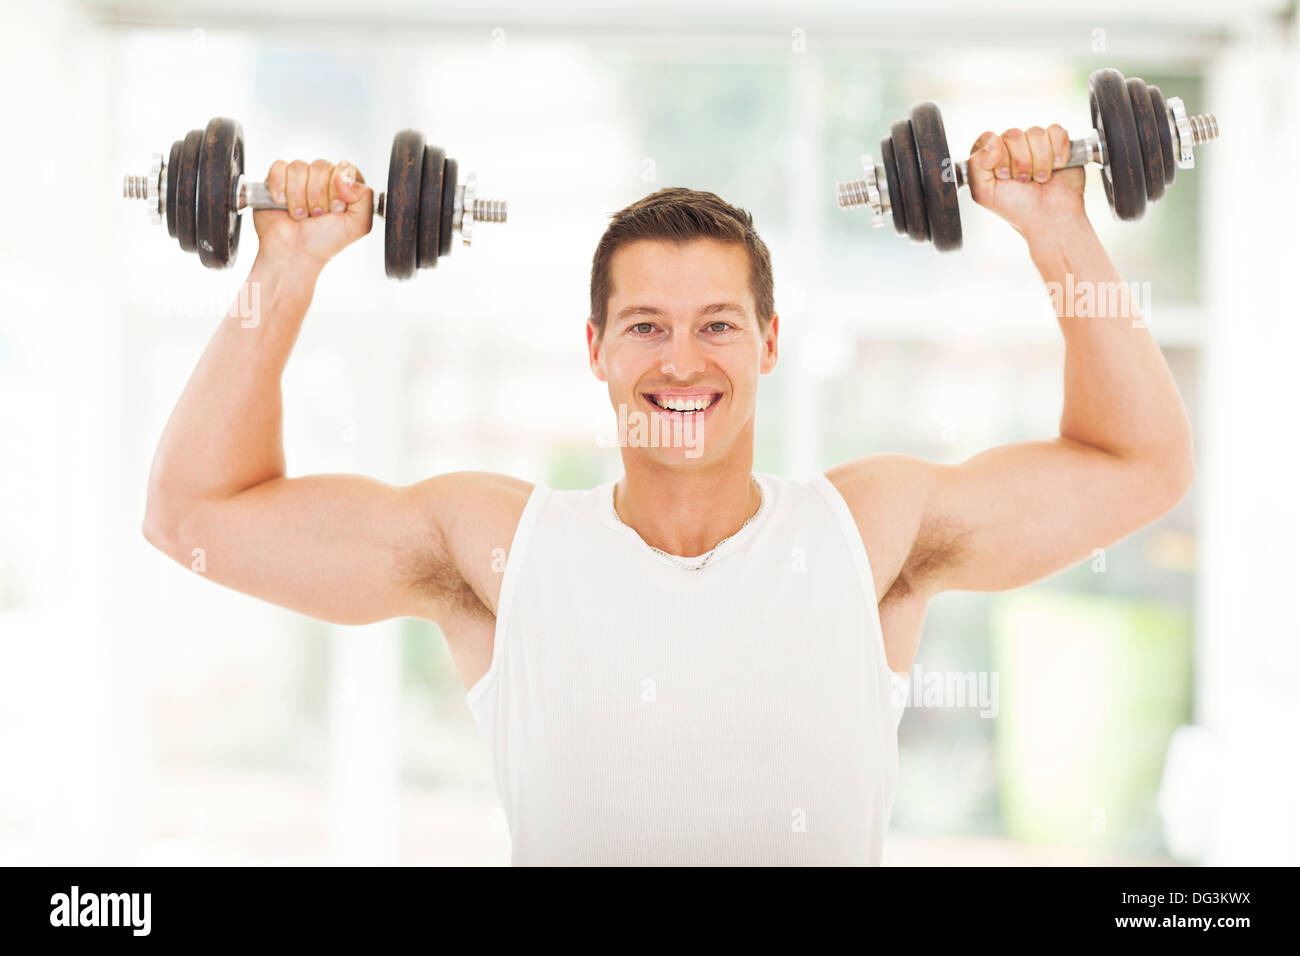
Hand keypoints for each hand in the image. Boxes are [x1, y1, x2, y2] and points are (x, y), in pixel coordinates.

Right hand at [253, 159, 373, 269]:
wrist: (294, 253)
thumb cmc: (325, 240)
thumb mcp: (358, 225)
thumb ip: (365, 197)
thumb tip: (344, 177)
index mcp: (346, 185)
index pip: (345, 168)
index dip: (337, 188)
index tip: (335, 209)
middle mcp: (324, 178)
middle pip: (321, 166)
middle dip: (317, 196)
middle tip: (317, 216)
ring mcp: (301, 177)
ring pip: (299, 167)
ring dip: (298, 196)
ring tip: (301, 214)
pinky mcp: (278, 178)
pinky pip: (279, 167)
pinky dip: (279, 187)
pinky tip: (282, 203)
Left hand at [967, 125, 1086, 240]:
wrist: (1049, 218)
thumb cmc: (1017, 208)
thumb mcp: (984, 193)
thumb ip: (976, 165)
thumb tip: (992, 141)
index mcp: (990, 157)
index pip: (988, 139)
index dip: (997, 156)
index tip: (1003, 175)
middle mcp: (1011, 147)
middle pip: (1013, 135)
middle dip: (1021, 162)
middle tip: (1023, 181)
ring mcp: (1034, 144)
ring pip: (1036, 133)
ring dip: (1040, 161)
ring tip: (1039, 178)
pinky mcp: (1057, 143)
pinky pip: (1057, 132)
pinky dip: (1058, 152)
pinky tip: (1056, 167)